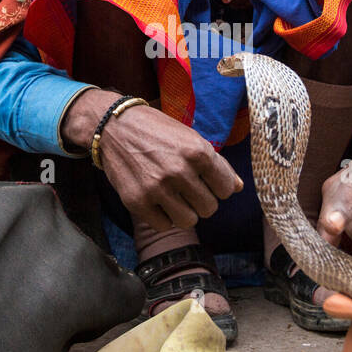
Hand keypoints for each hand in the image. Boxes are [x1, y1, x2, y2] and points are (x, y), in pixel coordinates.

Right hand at [63, 88, 243, 233]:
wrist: (113, 126)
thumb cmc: (156, 130)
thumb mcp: (190, 138)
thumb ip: (216, 163)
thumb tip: (239, 187)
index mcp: (197, 151)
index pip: (227, 189)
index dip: (219, 187)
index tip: (207, 182)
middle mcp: (178, 170)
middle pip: (209, 208)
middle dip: (201, 201)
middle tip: (188, 190)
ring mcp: (156, 188)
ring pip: (189, 221)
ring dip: (184, 212)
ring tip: (175, 198)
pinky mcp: (137, 201)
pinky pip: (164, 225)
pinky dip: (163, 217)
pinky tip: (157, 201)